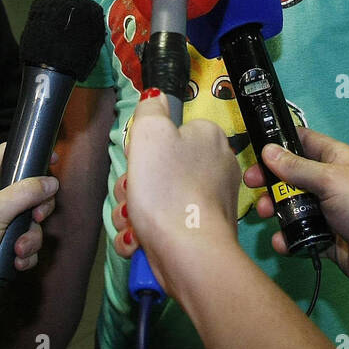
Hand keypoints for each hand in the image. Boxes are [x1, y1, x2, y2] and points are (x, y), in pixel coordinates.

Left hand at [0, 143, 58, 325]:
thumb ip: (26, 193)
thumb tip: (52, 182)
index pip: (9, 154)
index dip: (31, 153)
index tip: (53, 160)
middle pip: (29, 191)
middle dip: (39, 208)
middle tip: (37, 217)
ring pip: (30, 222)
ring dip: (31, 238)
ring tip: (19, 250)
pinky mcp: (1, 247)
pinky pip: (25, 244)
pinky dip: (25, 254)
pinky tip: (16, 262)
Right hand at [112, 97, 240, 293]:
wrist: (187, 252)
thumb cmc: (168, 188)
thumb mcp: (151, 134)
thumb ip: (150, 110)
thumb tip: (155, 97)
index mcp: (209, 138)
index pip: (171, 132)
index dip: (147, 147)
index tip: (137, 160)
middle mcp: (215, 166)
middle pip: (159, 168)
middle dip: (135, 185)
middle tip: (132, 193)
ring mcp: (209, 201)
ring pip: (156, 198)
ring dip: (133, 210)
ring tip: (133, 221)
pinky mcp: (199, 230)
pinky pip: (163, 224)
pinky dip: (145, 233)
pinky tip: (138, 239)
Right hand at [244, 128, 348, 309]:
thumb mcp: (331, 180)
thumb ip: (297, 168)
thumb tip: (268, 150)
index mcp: (337, 160)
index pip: (304, 142)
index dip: (279, 143)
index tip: (253, 150)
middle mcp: (332, 184)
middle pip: (293, 177)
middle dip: (271, 181)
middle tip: (251, 187)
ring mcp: (331, 214)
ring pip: (295, 208)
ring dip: (277, 211)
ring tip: (267, 216)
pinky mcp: (329, 241)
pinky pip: (302, 236)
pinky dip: (290, 239)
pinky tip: (283, 243)